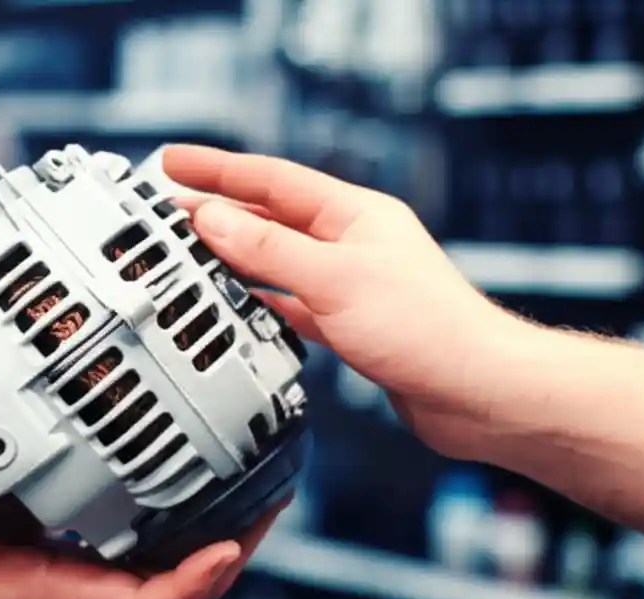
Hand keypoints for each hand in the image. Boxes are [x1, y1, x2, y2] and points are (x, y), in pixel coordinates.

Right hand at [164, 144, 543, 461]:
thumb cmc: (429, 329)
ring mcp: (352, 284)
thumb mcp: (336, 280)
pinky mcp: (353, 325)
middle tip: (166, 208)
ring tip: (188, 252)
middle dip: (219, 210)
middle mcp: (353, 243)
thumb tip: (214, 218)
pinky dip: (260, 301)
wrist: (478, 391)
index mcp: (356, 215)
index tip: (174, 161)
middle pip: (271, 217)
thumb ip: (270, 251)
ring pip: (278, 261)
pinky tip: (237, 303)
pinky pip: (292, 303)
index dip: (218, 169)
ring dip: (234, 255)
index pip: (272, 180)